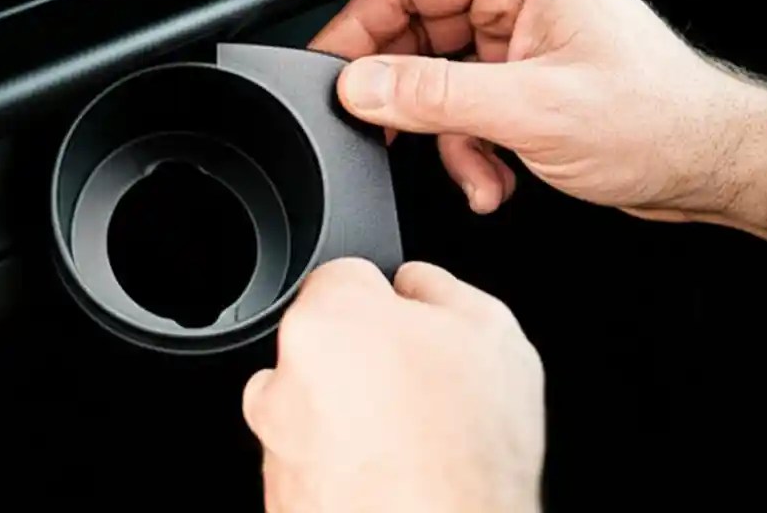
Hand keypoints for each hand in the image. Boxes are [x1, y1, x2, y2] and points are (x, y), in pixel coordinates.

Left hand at [243, 258, 544, 512]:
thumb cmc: (466, 453)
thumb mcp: (493, 333)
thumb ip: (440, 288)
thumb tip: (416, 283)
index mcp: (331, 317)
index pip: (345, 276)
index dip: (387, 302)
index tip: (410, 329)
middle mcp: (284, 373)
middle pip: (324, 343)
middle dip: (364, 359)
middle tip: (420, 395)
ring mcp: (274, 437)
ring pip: (313, 404)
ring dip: (348, 415)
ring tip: (408, 446)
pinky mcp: (277, 489)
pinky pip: (309, 460)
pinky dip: (340, 465)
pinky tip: (389, 476)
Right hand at [311, 0, 766, 228]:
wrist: (708, 167)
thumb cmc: (657, 121)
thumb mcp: (531, 111)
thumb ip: (435, 96)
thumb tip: (361, 86)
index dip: (359, 26)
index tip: (330, 71)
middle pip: (414, 32)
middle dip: (403, 94)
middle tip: (380, 129)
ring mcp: (518, 41)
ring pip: (433, 79)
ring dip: (441, 135)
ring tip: (468, 169)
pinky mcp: (520, 82)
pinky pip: (460, 108)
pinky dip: (466, 151)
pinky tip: (490, 179)